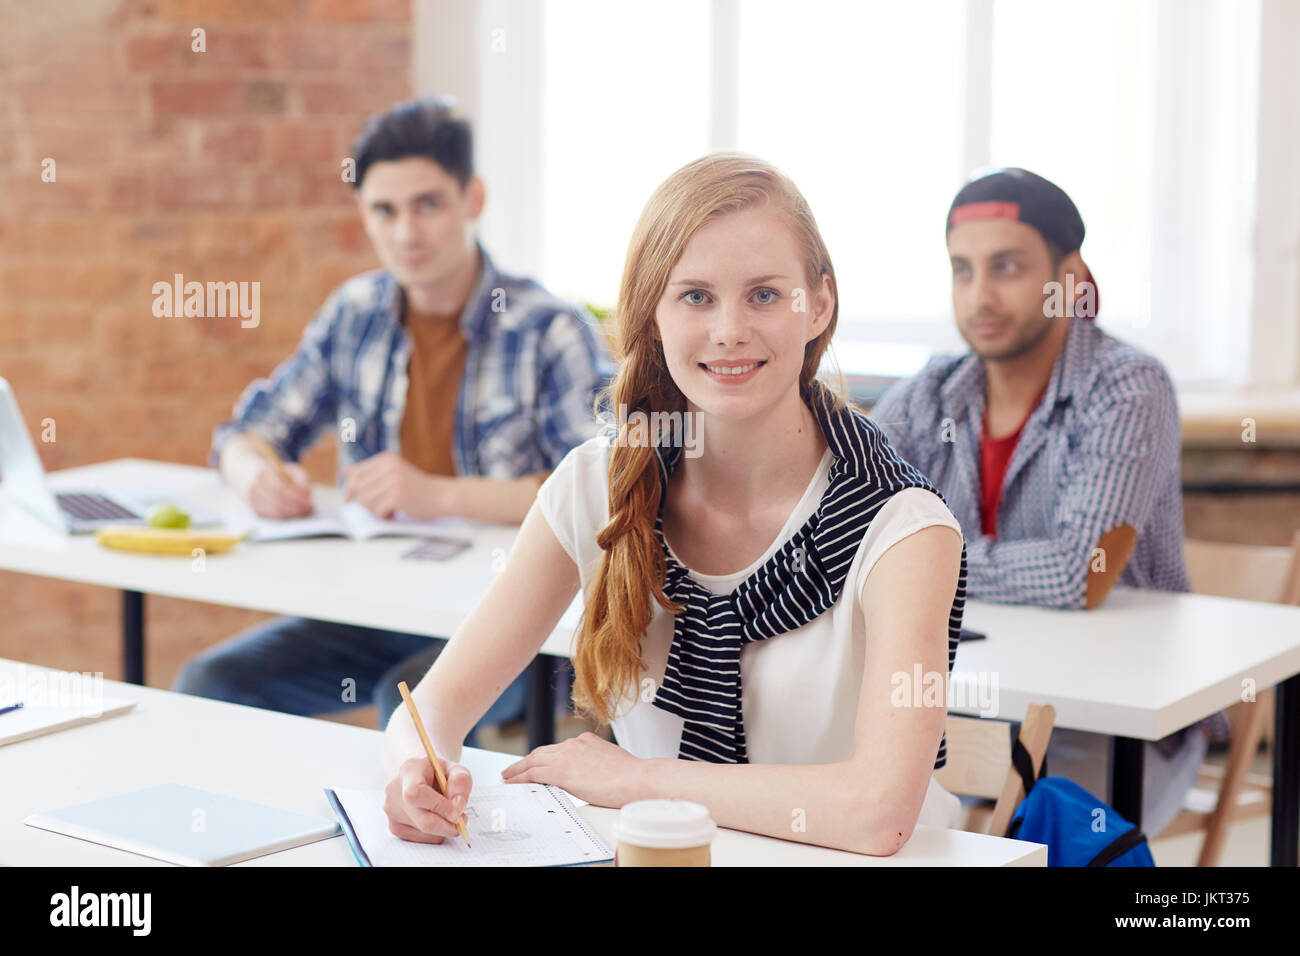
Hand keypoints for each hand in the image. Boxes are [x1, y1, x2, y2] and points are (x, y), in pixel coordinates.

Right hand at [247, 462, 312, 518]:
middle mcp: (256, 484)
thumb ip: (302, 481)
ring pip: (274, 512)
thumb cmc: (288, 477)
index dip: (295, 498)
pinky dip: (285, 518)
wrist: (273, 480)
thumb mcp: (298, 473)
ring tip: (304, 513)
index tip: (309, 503)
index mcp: (267, 471)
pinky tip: (295, 515)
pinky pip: (271, 517)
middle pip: (276, 501)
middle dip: (296, 508)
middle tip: (309, 510)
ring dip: (292, 514)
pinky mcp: (256, 509)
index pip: (279, 488)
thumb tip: (305, 495)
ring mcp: (254, 498)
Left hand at [342, 452, 448, 518]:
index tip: (351, 500)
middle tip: (376, 507)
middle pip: (358, 489)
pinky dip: (383, 516)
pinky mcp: (398, 496)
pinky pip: (377, 511)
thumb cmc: (415, 488)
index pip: (355, 474)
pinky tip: (394, 514)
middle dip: (363, 502)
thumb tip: (345, 473)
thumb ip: (370, 473)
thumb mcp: (392, 473)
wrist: (441, 495)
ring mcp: (394, 481)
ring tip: (388, 510)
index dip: (350, 489)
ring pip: (366, 501)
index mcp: (385, 459)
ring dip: (374, 510)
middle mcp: (389, 467)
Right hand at [383, 756, 472, 843]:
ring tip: (446, 813)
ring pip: (424, 832)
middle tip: (462, 822)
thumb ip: (460, 783)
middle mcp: (395, 791)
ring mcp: (392, 810)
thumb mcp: (455, 769)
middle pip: (422, 820)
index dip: (438, 806)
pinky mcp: (394, 826)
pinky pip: (420, 838)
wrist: (419, 774)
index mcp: (409, 770)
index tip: (457, 812)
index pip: (416, 793)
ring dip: (443, 828)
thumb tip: (457, 809)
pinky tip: (435, 818)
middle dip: (448, 825)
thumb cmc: (439, 772)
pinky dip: (434, 833)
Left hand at [501, 732, 645, 807]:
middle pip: (542, 752)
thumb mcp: (612, 763)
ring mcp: (567, 756)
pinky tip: (512, 782)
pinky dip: (519, 777)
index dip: (543, 756)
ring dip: (517, 768)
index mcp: (586, 741)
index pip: (558, 749)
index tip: (535, 762)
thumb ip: (598, 765)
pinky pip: (533, 774)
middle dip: (525, 760)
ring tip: (506, 775)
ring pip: (533, 760)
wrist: (637, 778)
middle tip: (512, 768)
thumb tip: (594, 775)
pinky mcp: (561, 771)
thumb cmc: (632, 776)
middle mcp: (574, 744)